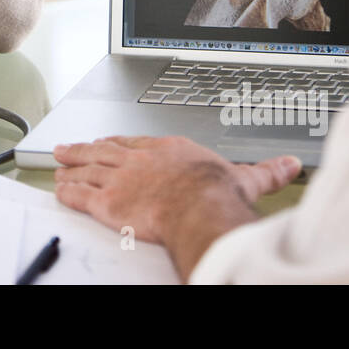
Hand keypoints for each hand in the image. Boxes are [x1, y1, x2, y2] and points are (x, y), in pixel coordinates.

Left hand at [53, 135, 300, 279]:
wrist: (201, 205)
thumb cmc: (218, 192)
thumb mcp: (244, 177)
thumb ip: (265, 171)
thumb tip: (290, 165)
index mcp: (166, 150)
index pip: (135, 143)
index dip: (117, 143)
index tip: (105, 142)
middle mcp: (138, 161)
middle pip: (103, 152)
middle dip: (84, 149)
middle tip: (67, 147)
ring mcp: (120, 180)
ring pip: (87, 170)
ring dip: (71, 168)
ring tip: (57, 166)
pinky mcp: (108, 203)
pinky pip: (81, 196)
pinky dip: (68, 192)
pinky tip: (59, 190)